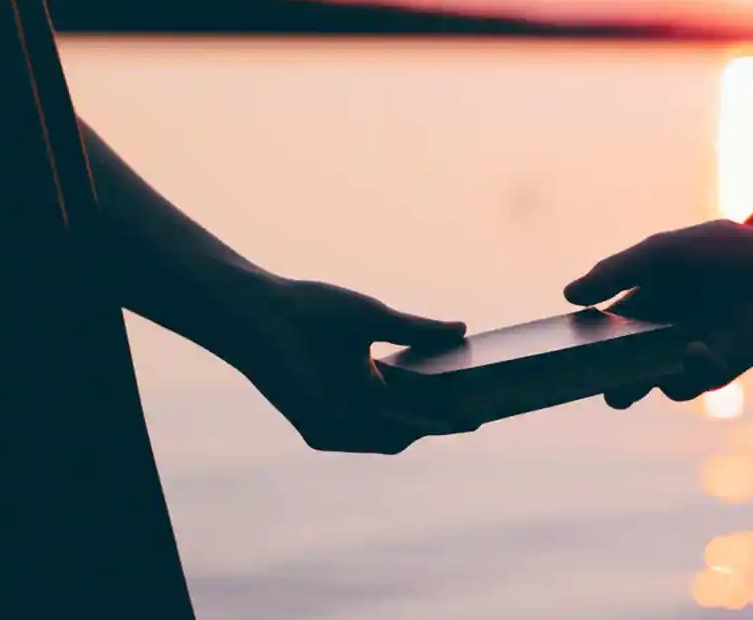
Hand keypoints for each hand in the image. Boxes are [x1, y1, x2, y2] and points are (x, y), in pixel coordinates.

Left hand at [235, 278, 473, 453]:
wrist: (264, 314)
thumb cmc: (311, 311)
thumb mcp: (376, 320)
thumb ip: (418, 330)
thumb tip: (462, 329)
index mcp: (368, 379)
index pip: (417, 396)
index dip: (450, 398)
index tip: (484, 393)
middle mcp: (355, 406)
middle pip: (413, 420)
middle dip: (450, 419)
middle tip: (488, 409)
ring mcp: (339, 422)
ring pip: (399, 436)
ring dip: (434, 428)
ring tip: (471, 415)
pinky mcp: (323, 432)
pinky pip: (374, 441)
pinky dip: (406, 432)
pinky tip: (433, 420)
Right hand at [564, 220, 752, 408]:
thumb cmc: (720, 250)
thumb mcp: (661, 253)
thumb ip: (615, 272)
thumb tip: (568, 295)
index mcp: (637, 307)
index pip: (598, 336)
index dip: (577, 349)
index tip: (556, 356)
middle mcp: (656, 337)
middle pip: (618, 372)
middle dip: (604, 382)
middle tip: (594, 382)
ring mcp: (685, 356)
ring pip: (651, 384)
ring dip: (642, 380)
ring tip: (635, 372)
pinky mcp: (718, 368)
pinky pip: (694, 382)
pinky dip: (690, 370)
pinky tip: (693, 349)